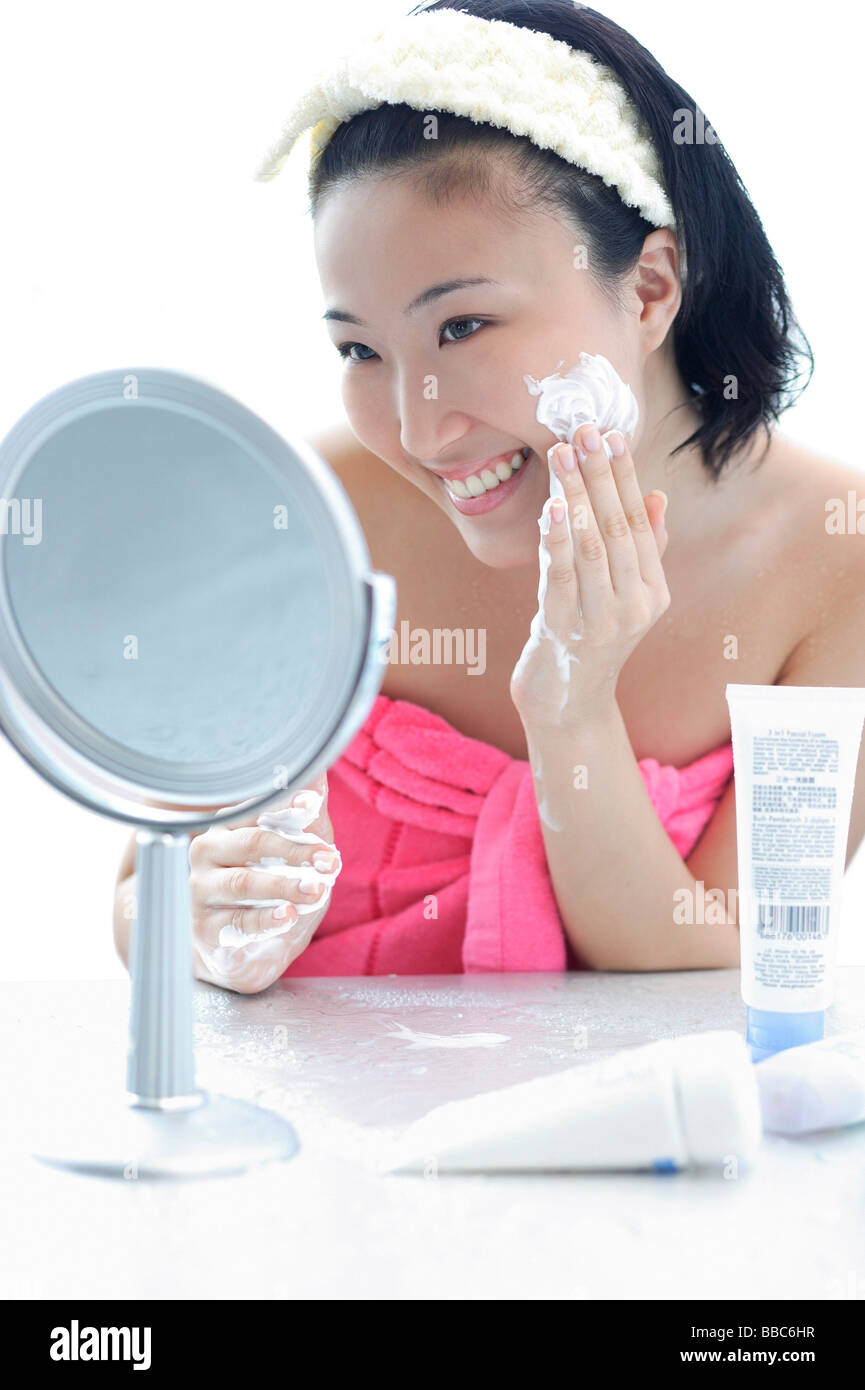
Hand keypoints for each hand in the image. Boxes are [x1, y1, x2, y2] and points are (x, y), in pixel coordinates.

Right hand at [189, 770, 340, 993]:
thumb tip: (318, 771)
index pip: (257, 808)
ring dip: (284, 886)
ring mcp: (202, 890)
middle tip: (331, 861)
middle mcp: (208, 851)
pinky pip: (237, 922)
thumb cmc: (272, 890)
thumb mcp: (298, 854)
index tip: (312, 802)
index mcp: (230, 825)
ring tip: (317, 889)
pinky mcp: (205, 928)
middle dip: (295, 851)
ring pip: (243, 882)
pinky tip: (289, 915)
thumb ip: (307, 818)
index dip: (285, 803)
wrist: (246, 952)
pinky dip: (266, 919)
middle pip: (251, 843)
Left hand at [510, 422, 669, 729]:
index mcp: (652, 591)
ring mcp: (602, 619)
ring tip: (561, 453)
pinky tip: (552, 506)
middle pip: (618, 527)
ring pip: (591, 545)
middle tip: (584, 430)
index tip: (612, 434)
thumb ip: (641, 551)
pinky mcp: (567, 629)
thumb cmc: (587, 641)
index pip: (639, 522)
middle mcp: (634, 604)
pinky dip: (557, 538)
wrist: (565, 704)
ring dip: (576, 494)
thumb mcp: (621, 596)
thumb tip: (655, 497)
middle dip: (600, 474)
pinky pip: (563, 575)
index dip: (625, 476)